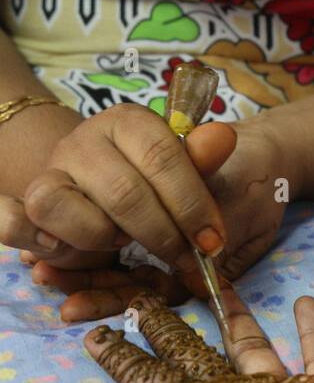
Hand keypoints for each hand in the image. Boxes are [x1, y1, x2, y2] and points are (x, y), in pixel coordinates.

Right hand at [5, 103, 228, 288]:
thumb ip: (200, 161)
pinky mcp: (27, 202)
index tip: (213, 241)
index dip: (192, 204)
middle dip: (162, 235)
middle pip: (123, 192)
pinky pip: (13, 220)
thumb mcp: (180, 171)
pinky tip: (60, 252)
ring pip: (60, 204)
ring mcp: (51, 170)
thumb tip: (223, 137)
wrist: (96, 183)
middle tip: (187, 260)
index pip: (163, 157)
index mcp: (129, 122)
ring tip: (120, 243)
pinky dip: (35, 240)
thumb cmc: (148, 180)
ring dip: (98, 236)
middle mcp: (84, 139)